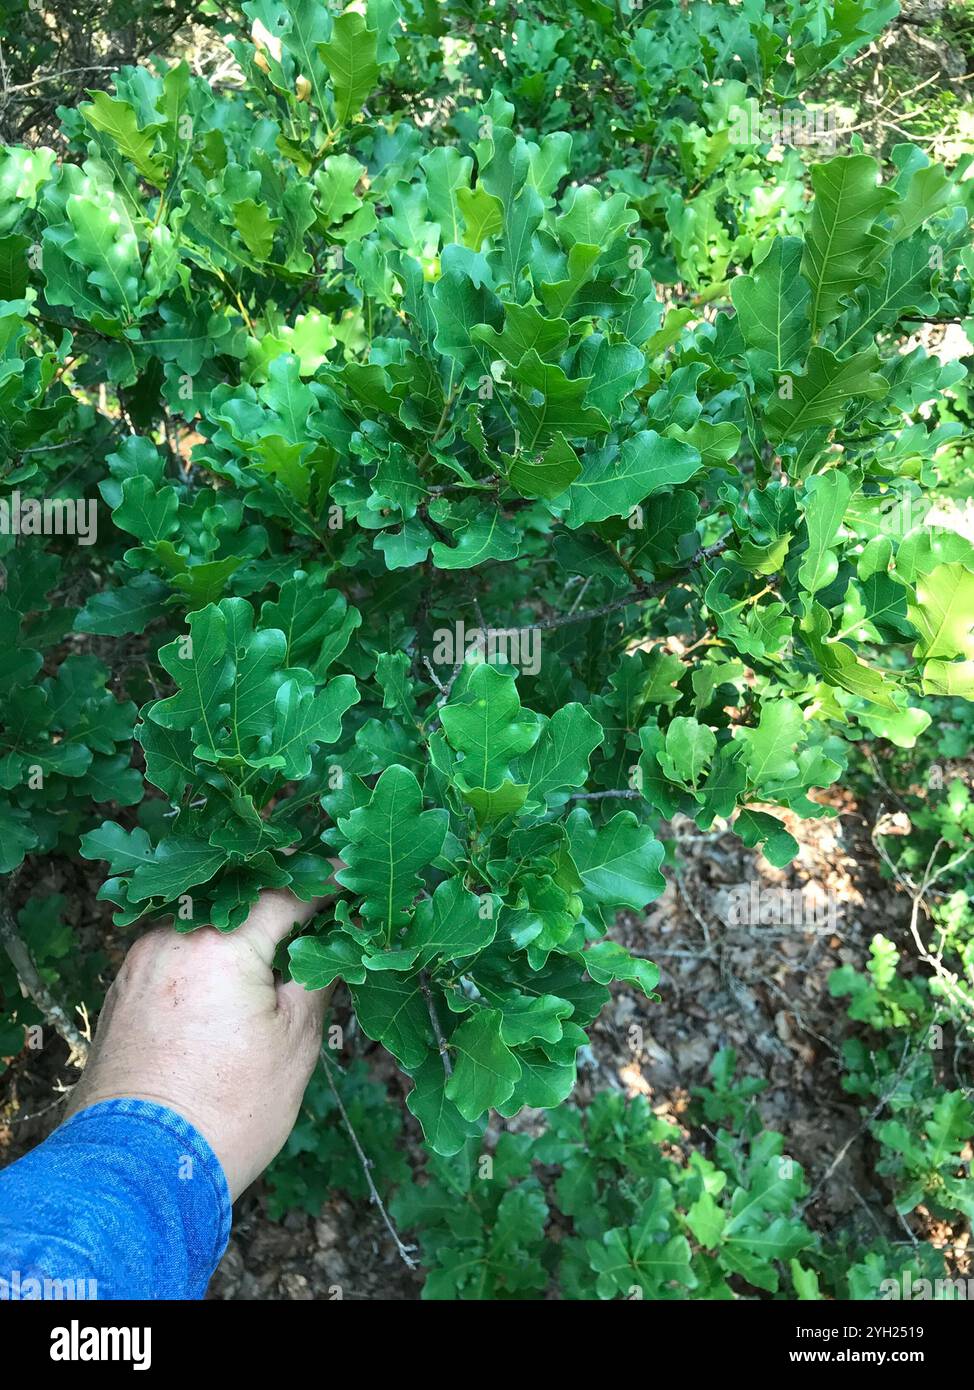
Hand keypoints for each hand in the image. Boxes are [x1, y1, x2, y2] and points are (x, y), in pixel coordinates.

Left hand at [64, 891, 328, 1199]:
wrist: (137, 1175)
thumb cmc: (225, 1114)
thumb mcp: (294, 1045)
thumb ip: (318, 979)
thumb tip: (339, 946)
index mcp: (219, 944)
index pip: (285, 894)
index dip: (324, 883)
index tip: (351, 877)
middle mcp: (171, 940)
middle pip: (239, 902)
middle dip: (282, 905)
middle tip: (323, 911)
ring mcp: (140, 965)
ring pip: (204, 927)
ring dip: (242, 933)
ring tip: (281, 950)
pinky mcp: (123, 993)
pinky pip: (177, 956)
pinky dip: (209, 959)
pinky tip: (233, 982)